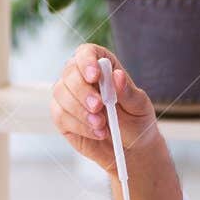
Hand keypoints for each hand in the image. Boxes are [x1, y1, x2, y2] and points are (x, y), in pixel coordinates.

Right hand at [50, 44, 159, 174]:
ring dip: (80, 111)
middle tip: (99, 106)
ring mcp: (69, 96)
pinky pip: (60, 115)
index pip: (86, 52)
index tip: (94, 76)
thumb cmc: (136, 121)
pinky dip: (80, 126)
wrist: (130, 147)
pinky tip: (97, 133)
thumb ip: (127, 92)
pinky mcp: (62, 116)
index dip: (87, 61)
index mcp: (102, 66)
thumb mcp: (139, 106)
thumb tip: (116, 75)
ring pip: (61, 94)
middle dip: (83, 90)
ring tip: (102, 125)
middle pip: (70, 72)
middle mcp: (81, 77)